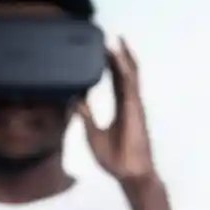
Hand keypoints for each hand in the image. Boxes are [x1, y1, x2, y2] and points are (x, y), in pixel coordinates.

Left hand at [77, 38, 155, 187]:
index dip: (112, 63)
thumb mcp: (92, 134)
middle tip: (111, 36)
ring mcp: (134, 105)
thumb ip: (85, 116)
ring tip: (117, 40)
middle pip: (125, 72)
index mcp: (121, 107)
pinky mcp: (135, 110)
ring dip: (124, 57)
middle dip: (120, 54)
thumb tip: (75, 101)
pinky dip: (125, 71)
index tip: (104, 48)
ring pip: (130, 75)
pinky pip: (130, 86)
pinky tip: (120, 59)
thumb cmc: (114, 158)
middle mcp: (129, 103)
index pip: (116, 79)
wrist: (128, 173)